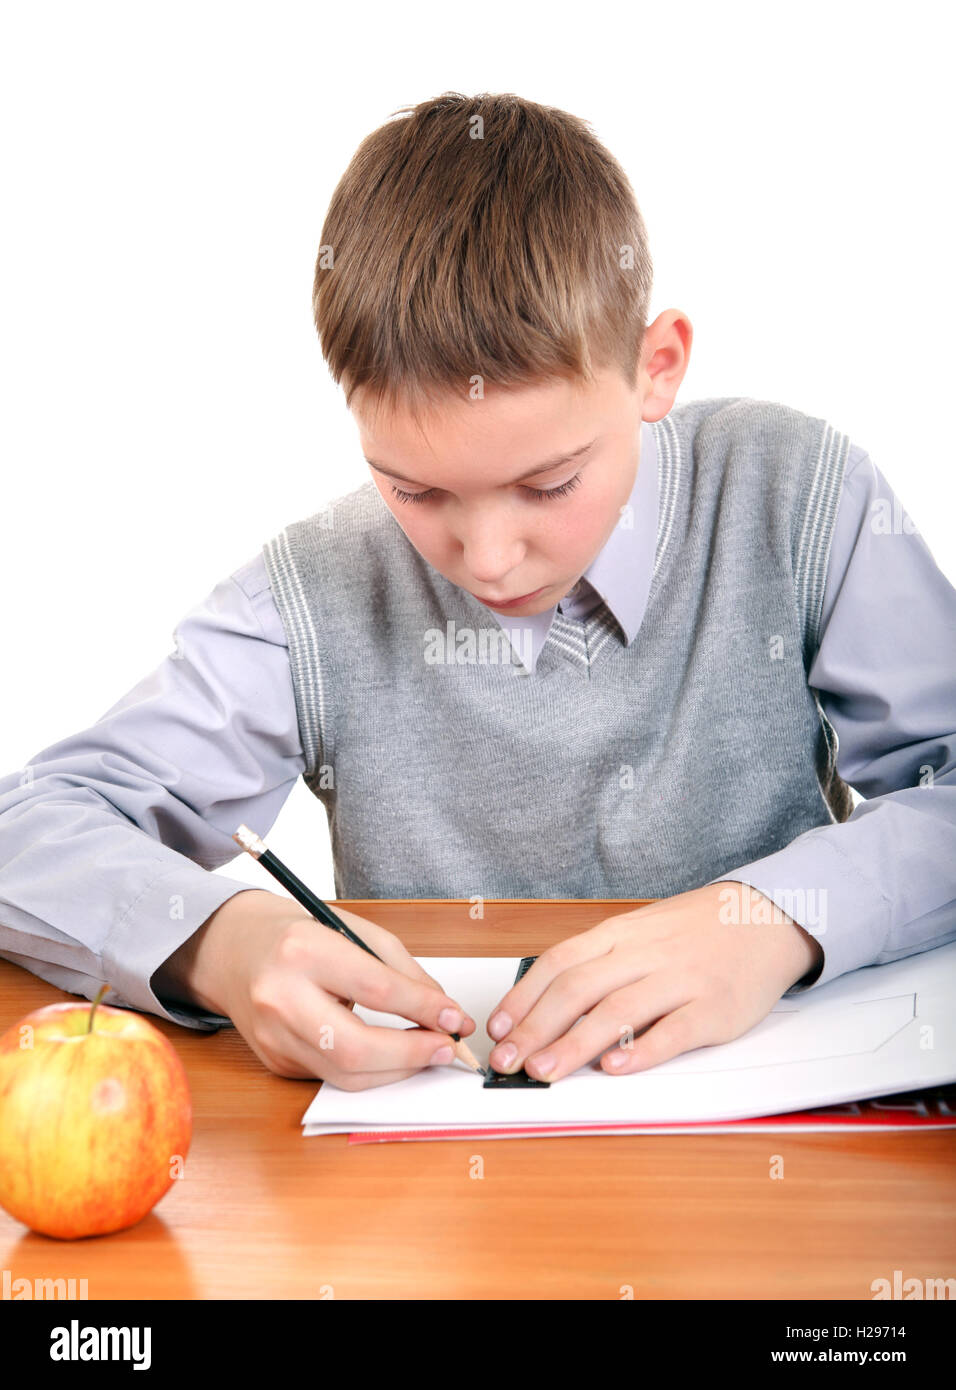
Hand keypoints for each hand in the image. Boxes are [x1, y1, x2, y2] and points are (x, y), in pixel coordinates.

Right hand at [162, 889, 476, 1087]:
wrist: (233, 949)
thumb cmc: (297, 934)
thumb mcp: (354, 930)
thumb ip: (401, 971)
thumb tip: (443, 1012)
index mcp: (303, 950)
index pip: (375, 989)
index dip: (424, 1009)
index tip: (455, 1018)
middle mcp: (281, 997)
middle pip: (356, 1048)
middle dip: (412, 1055)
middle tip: (446, 1048)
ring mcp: (273, 1036)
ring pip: (346, 1074)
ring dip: (397, 1071)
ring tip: (426, 1054)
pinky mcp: (274, 1061)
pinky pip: (332, 1076)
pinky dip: (370, 1072)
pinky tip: (391, 1057)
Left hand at [485, 882, 823, 1081]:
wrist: (764, 917)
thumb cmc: (693, 931)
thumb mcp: (639, 931)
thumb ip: (598, 962)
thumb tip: (543, 1003)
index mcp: (620, 935)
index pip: (558, 963)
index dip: (523, 998)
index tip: (497, 1028)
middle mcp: (644, 954)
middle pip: (578, 989)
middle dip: (535, 1028)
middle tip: (508, 1060)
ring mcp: (680, 980)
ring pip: (617, 1010)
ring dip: (574, 1044)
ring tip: (544, 1071)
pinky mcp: (714, 1008)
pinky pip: (674, 1031)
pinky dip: (642, 1050)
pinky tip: (615, 1068)